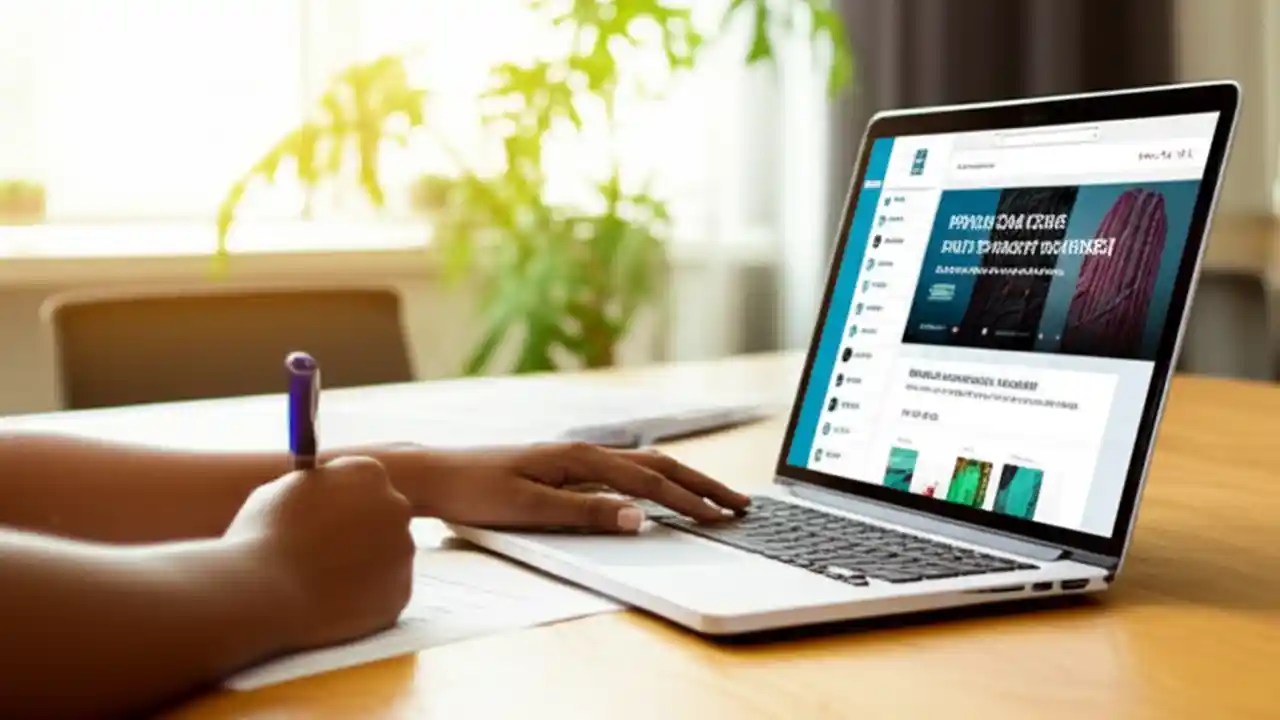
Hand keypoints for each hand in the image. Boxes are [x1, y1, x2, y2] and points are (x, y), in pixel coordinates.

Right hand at [224, 456, 414, 650]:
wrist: (266, 593)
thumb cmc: (263, 537)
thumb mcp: (282, 493)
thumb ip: (313, 489)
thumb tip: (320, 493)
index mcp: (367, 473)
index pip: (363, 480)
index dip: (341, 499)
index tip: (325, 514)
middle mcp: (395, 506)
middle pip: (383, 515)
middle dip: (360, 531)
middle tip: (327, 551)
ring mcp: (403, 551)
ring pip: (385, 557)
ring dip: (361, 567)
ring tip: (318, 582)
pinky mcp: (400, 592)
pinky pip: (383, 593)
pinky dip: (362, 600)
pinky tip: (330, 604)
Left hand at [402, 443, 751, 532]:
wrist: (434, 473)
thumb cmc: (474, 490)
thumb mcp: (528, 508)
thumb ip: (584, 513)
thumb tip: (638, 518)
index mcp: (580, 458)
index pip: (649, 481)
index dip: (689, 501)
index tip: (722, 517)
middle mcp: (583, 452)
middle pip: (658, 466)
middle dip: (701, 485)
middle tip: (739, 504)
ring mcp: (575, 457)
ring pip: (644, 465)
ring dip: (683, 480)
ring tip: (713, 495)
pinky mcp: (565, 466)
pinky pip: (625, 470)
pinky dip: (656, 479)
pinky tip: (661, 489)